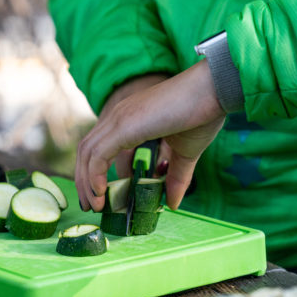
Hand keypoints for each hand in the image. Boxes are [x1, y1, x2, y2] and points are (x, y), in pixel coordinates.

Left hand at [75, 59, 225, 211]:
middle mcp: (118, 117)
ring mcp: (119, 119)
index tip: (101, 196)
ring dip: (86, 183)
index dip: (94, 172)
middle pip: (86, 152)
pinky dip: (94, 176)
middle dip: (84, 181)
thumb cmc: (202, 114)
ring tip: (95, 206)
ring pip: (87, 154)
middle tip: (91, 205)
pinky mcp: (124, 126)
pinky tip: (102, 193)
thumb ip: (175, 177)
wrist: (213, 90)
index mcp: (128, 119)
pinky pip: (98, 155)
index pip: (99, 147)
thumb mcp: (185, 153)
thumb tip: (173, 203)